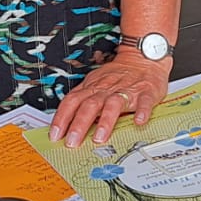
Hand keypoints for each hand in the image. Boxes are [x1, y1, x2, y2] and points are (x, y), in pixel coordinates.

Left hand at [49, 52, 172, 148]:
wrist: (143, 58)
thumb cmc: (118, 75)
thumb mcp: (96, 84)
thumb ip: (84, 102)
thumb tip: (67, 126)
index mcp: (92, 87)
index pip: (72, 101)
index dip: (61, 117)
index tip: (55, 135)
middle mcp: (107, 89)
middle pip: (89, 105)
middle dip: (79, 125)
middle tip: (72, 142)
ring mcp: (127, 90)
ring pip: (113, 104)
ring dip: (105, 121)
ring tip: (100, 138)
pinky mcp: (146, 92)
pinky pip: (144, 102)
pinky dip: (141, 111)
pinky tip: (138, 121)